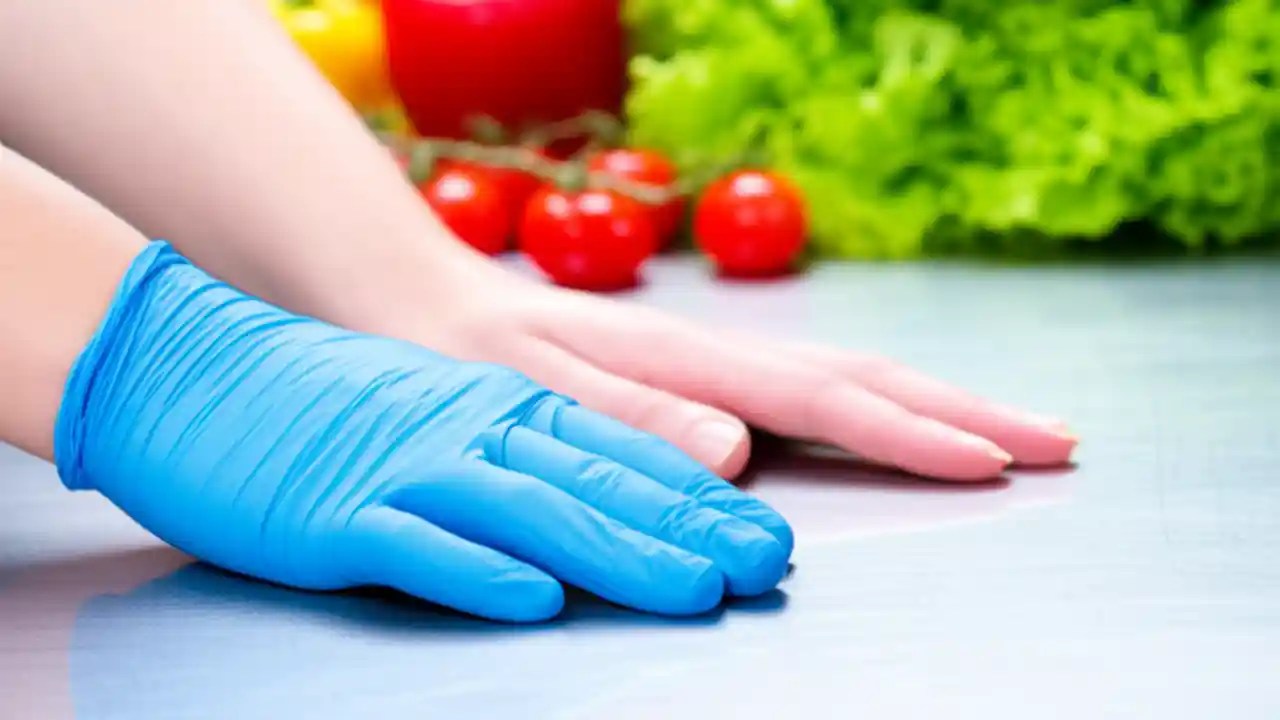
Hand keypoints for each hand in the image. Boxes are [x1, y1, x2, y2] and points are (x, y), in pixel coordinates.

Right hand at [55, 244, 790, 621]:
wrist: (202, 371)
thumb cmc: (335, 402)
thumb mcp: (445, 410)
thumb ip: (526, 451)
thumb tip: (613, 501)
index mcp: (501, 403)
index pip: (622, 451)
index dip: (701, 496)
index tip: (767, 539)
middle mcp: (469, 427)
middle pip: (599, 479)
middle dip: (690, 526)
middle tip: (766, 565)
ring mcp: (406, 469)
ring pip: (529, 510)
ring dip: (615, 551)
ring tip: (689, 590)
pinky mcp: (337, 513)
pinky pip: (418, 546)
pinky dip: (478, 571)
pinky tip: (533, 599)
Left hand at [393, 270, 1076, 481]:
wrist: (424, 308)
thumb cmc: (467, 360)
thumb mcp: (527, 396)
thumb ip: (628, 425)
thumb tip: (736, 453)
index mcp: (682, 365)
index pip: (818, 402)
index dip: (908, 435)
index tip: (987, 463)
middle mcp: (711, 358)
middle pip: (861, 378)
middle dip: (963, 411)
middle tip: (1057, 441)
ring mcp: (712, 364)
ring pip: (846, 379)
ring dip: (937, 404)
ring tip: (1012, 432)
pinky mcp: (700, 377)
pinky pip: (809, 392)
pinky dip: (876, 407)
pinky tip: (903, 423)